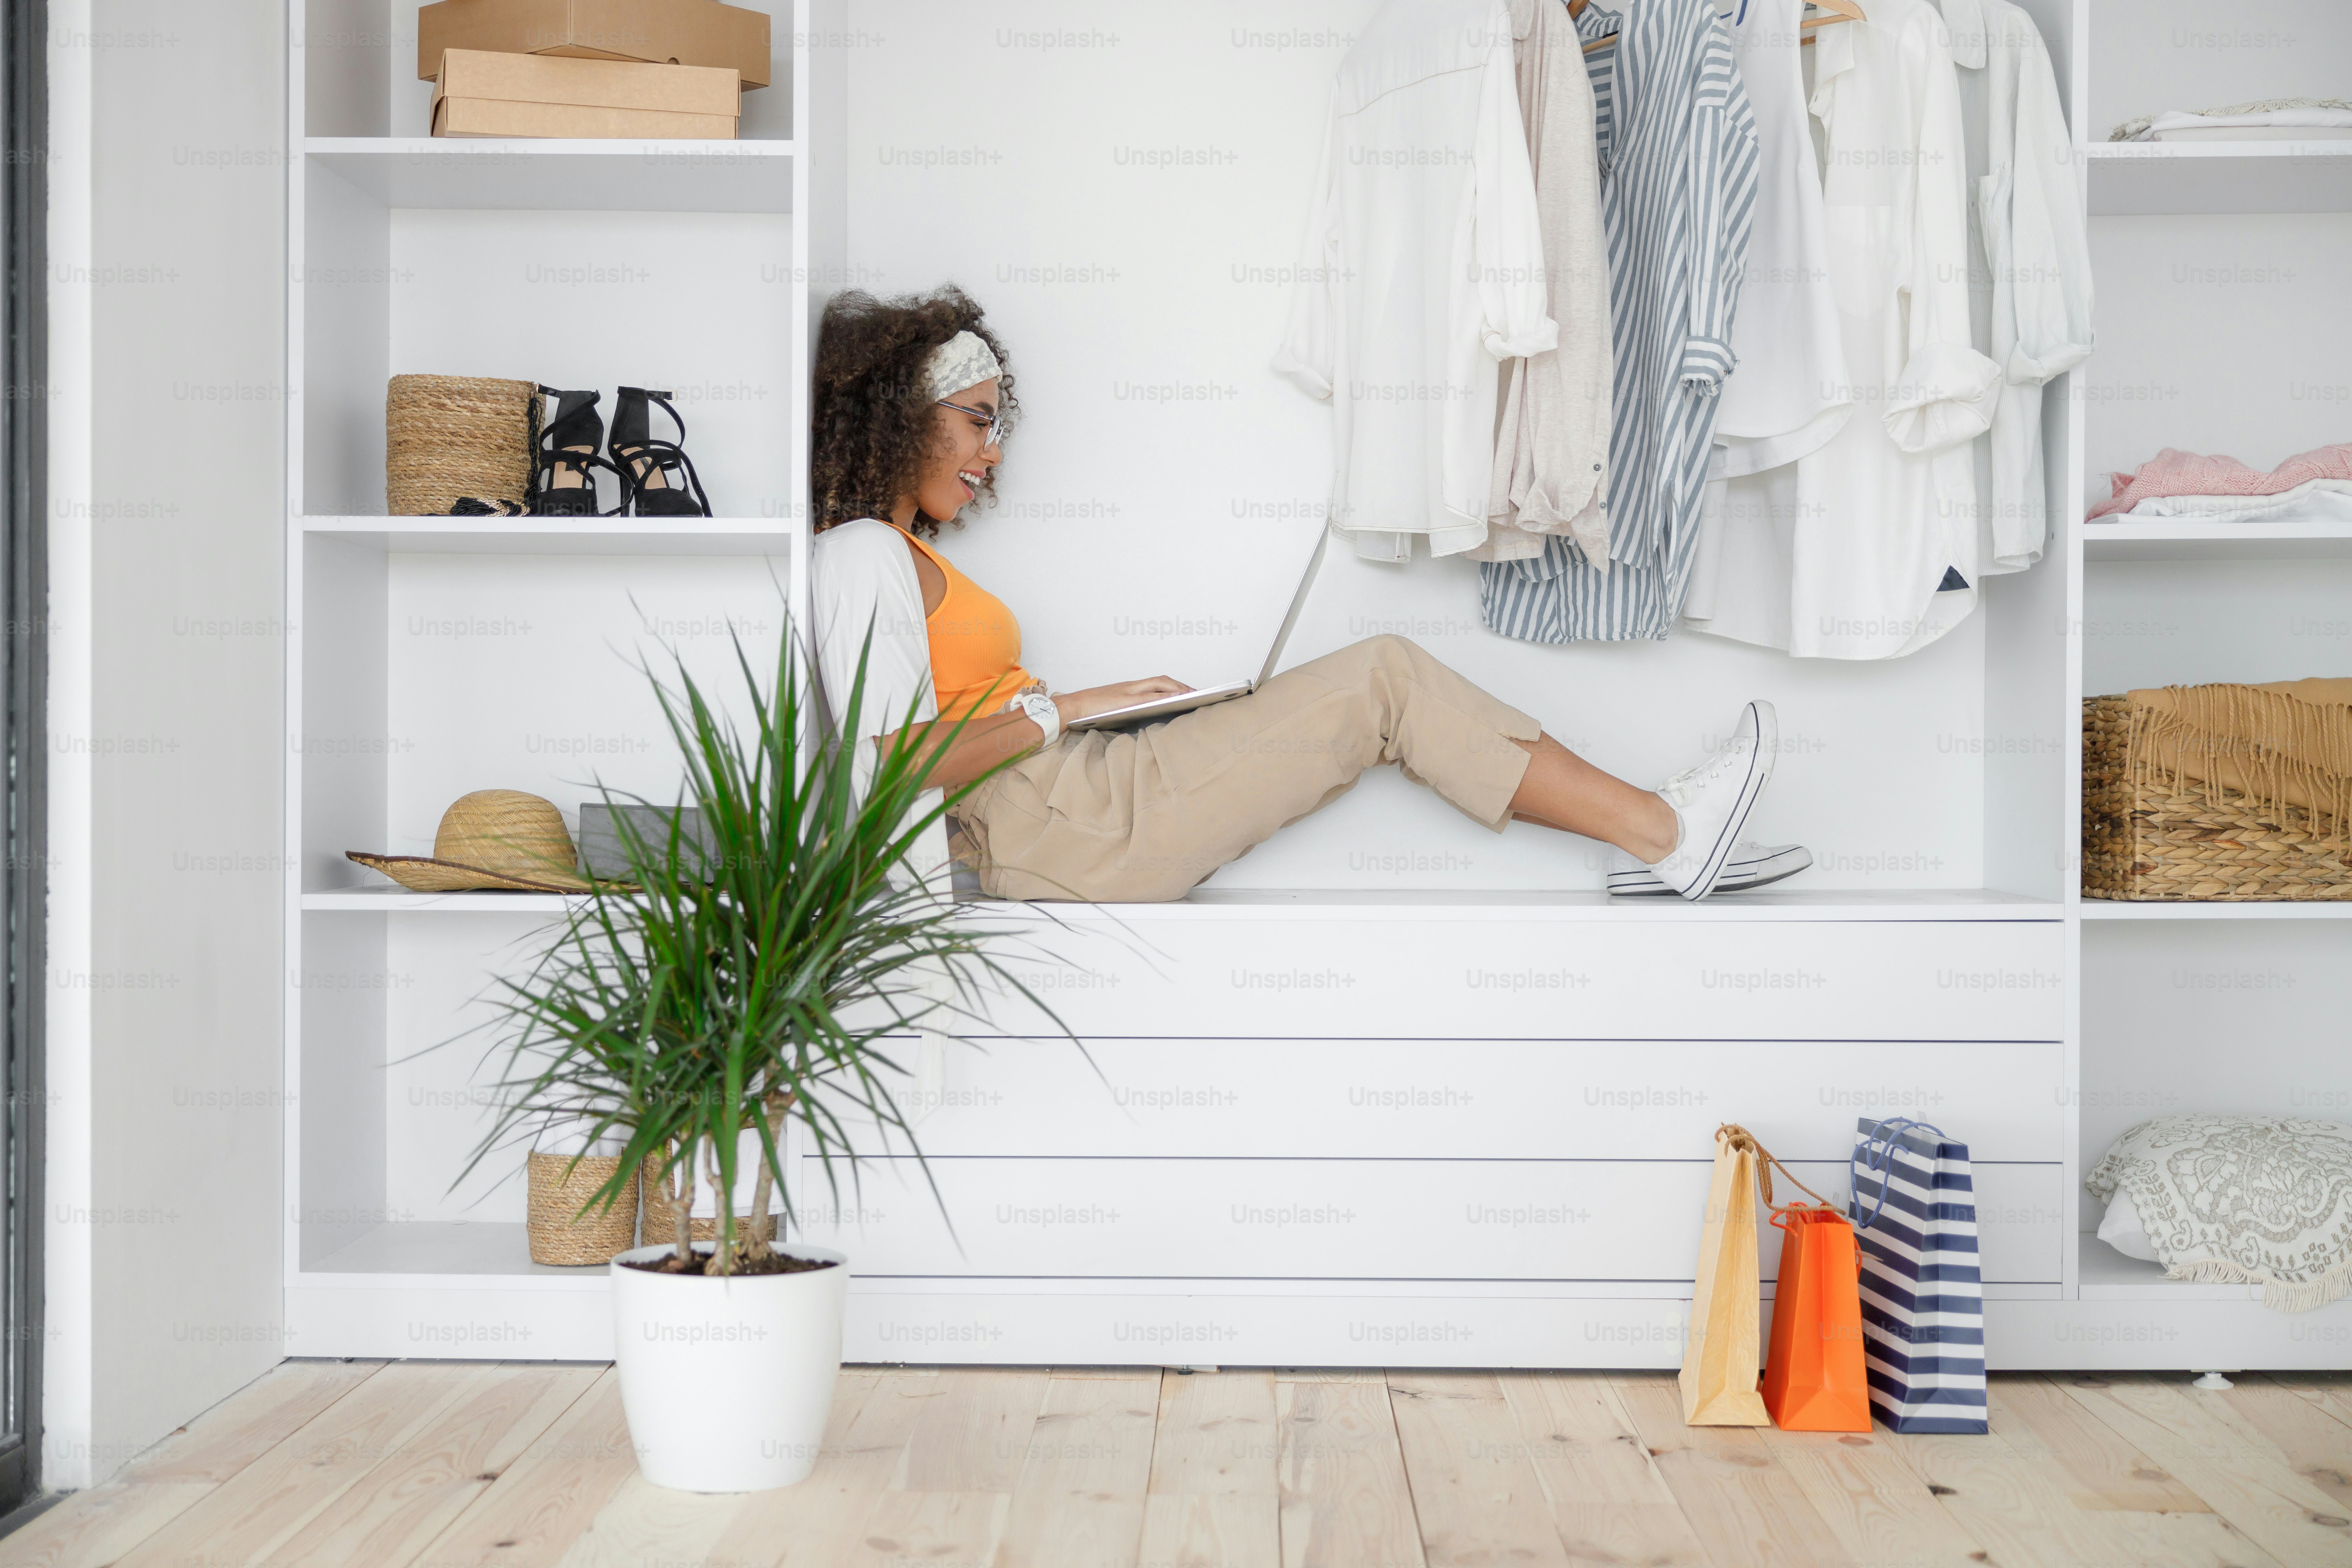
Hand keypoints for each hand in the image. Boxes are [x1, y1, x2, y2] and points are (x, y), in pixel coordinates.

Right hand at [1053, 678, 1193, 723]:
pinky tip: (1177, 699)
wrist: (1071, 707)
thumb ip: (1128, 709)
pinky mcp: (1124, 700)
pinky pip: (1149, 695)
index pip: (1156, 682)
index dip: (1173, 685)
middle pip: (1161, 680)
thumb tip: (1144, 718)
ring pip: (1159, 684)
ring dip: (1178, 688)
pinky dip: (1165, 695)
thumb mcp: (1113, 708)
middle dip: (1181, 686)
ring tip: (1192, 695)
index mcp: (1128, 688)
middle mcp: (1130, 686)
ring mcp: (1128, 691)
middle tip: (1197, 693)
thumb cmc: (1090, 710)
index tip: (1187, 691)